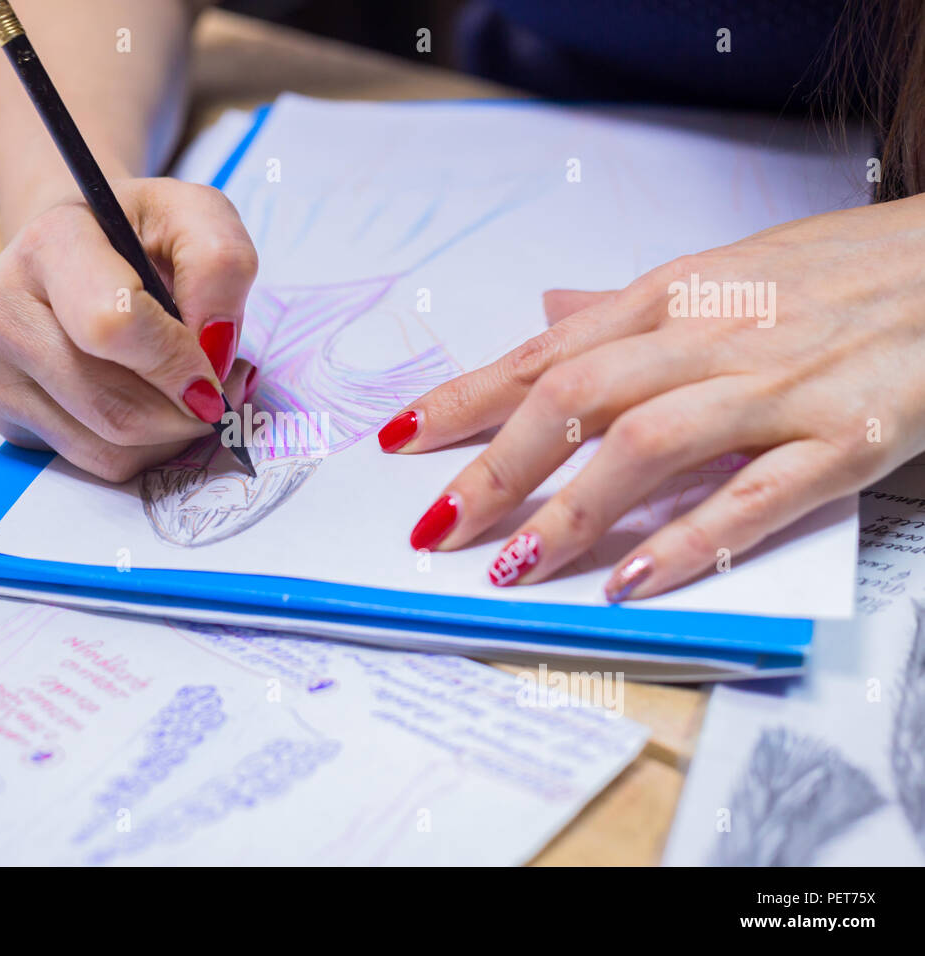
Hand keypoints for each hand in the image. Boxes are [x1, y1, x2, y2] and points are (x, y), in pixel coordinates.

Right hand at [0, 177, 258, 480]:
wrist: (77, 252)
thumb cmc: (141, 235)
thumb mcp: (196, 218)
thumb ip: (221, 263)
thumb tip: (214, 346)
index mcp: (48, 244)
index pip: (112, 326)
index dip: (177, 360)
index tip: (218, 367)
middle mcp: (1, 308)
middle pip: (114, 408)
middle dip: (186, 413)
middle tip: (219, 388)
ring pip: (108, 448)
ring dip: (171, 435)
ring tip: (189, 393)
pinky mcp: (0, 416)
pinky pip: (94, 462)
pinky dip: (144, 448)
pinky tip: (151, 405)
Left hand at [381, 194, 924, 600]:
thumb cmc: (843, 269)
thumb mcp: (725, 270)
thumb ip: (632, 308)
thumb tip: (550, 320)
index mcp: (672, 295)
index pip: (541, 355)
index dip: (463, 399)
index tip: (400, 439)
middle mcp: (709, 334)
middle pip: (574, 399)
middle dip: (494, 468)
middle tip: (436, 525)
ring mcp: (776, 387)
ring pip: (646, 447)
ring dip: (570, 511)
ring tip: (514, 565)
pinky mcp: (843, 437)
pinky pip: (752, 496)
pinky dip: (686, 540)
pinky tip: (632, 580)